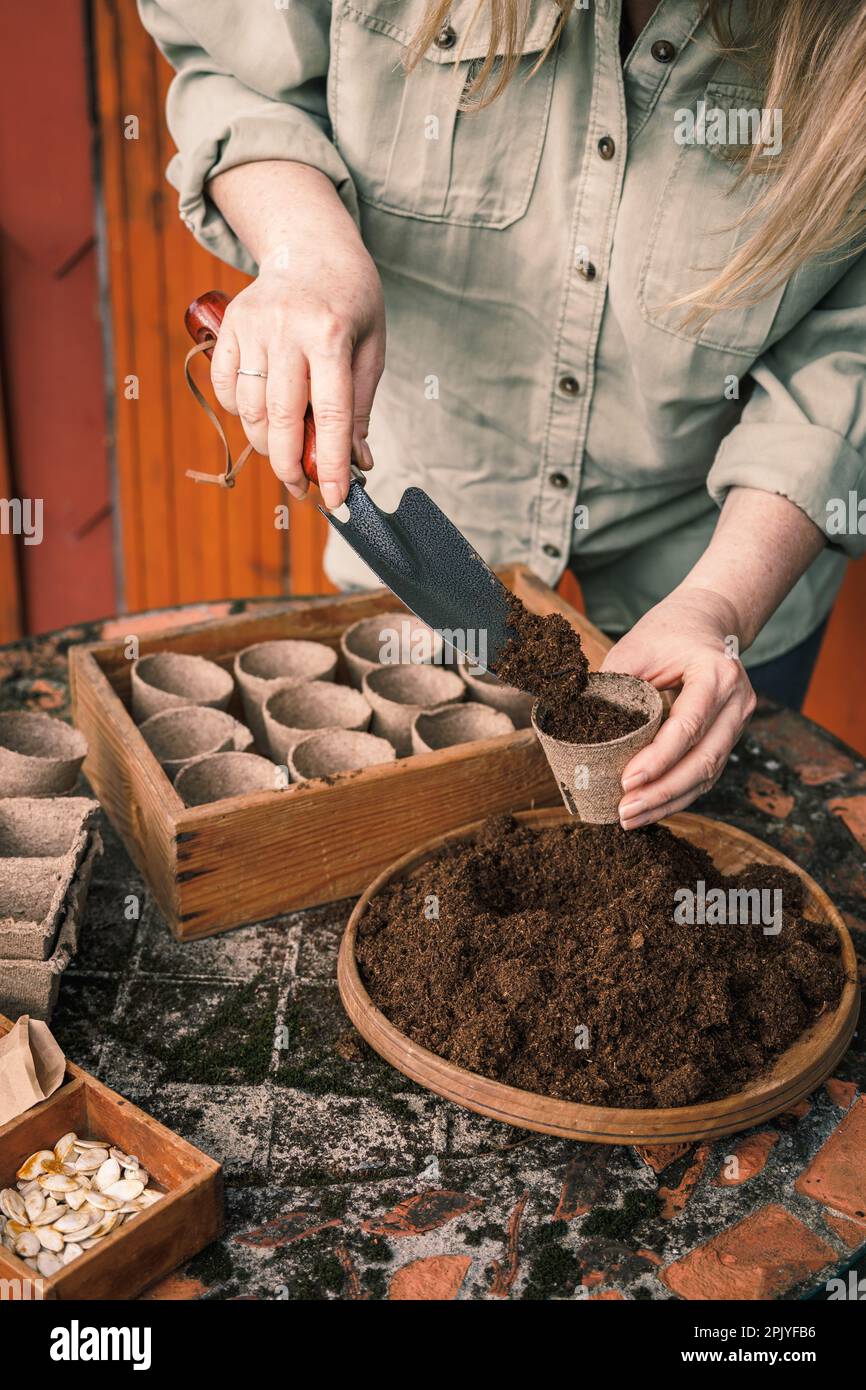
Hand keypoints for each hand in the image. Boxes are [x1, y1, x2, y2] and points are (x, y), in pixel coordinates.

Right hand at [208, 167, 384, 506]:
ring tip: (287, 447)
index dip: (330, 463)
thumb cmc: (350, 303)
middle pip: (281, 419)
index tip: (334, 499)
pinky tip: (262, 413)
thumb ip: (360, 408)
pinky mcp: (228, 326)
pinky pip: (224, 388)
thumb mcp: (371, 348)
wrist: (310, 247)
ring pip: (249, 409)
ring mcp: (252, 326)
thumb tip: (357, 462)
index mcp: (331, 335)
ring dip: (267, 442)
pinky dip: (240, 413)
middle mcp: (287, 329)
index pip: (331, 415)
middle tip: (302, 489)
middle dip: (290, 466)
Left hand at [600, 586, 756, 828]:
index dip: (658, 759)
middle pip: (704, 759)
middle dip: (663, 792)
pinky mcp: (728, 737)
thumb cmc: (666, 632)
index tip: (626, 782)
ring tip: (632, 818)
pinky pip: (706, 773)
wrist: (704, 622)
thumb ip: (611, 686)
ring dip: (670, 801)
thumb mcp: (634, 649)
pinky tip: (651, 808)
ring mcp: (737, 722)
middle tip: (625, 811)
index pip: (688, 725)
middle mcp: (736, 701)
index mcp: (716, 674)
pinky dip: (678, 794)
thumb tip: (572, 724)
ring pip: (708, 774)